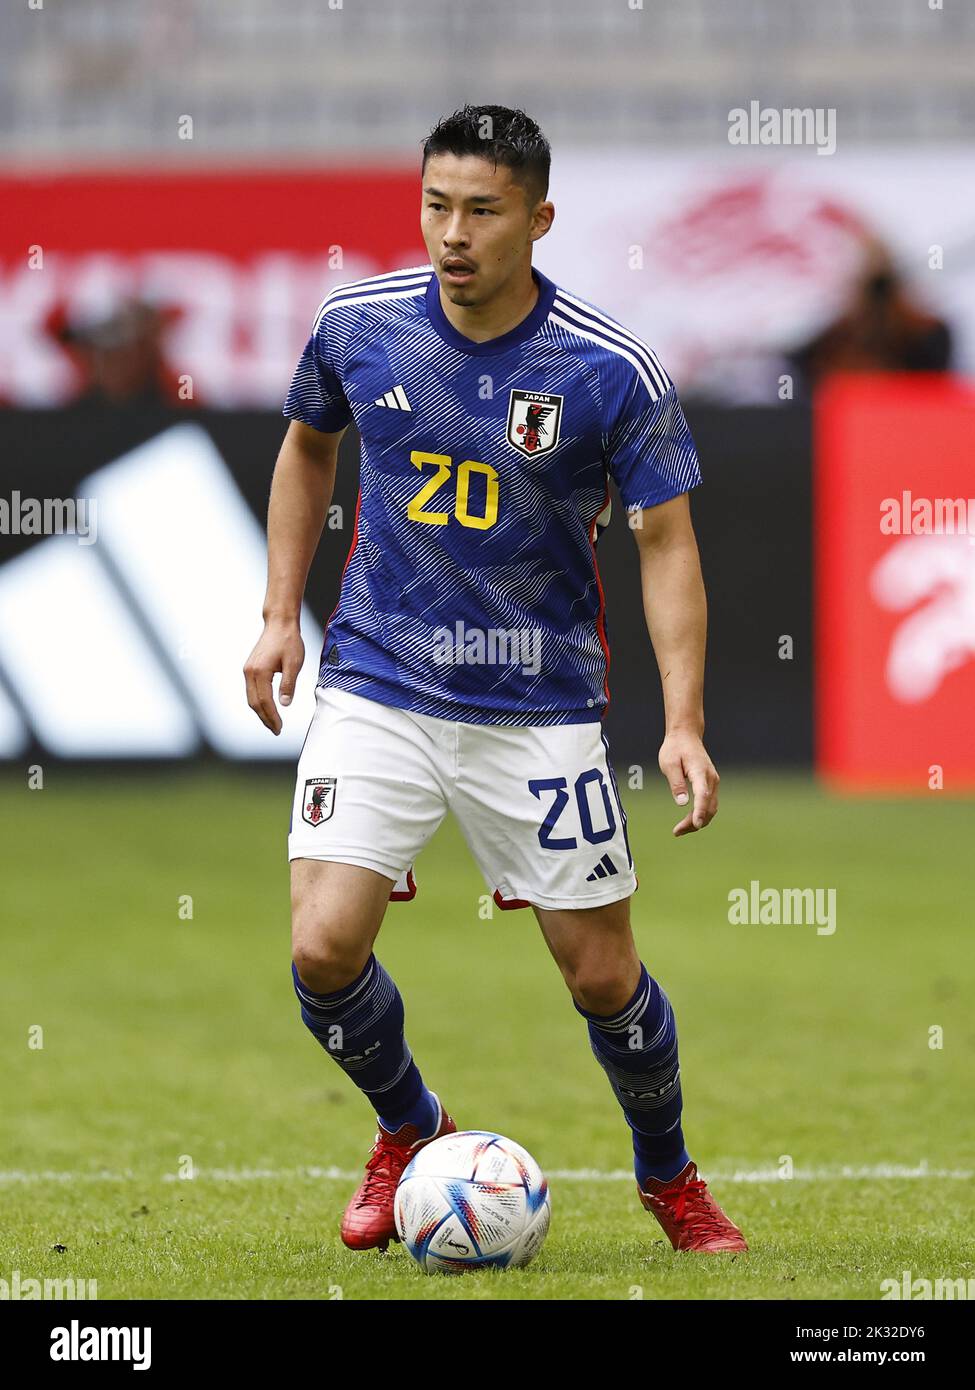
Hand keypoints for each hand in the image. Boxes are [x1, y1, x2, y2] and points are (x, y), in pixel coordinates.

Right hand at [243, 620, 304, 734]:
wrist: (279, 623)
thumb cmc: (289, 641)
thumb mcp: (294, 663)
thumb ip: (288, 684)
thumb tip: (284, 704)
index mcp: (259, 672)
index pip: (265, 701)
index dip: (272, 717)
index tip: (280, 728)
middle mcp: (249, 672)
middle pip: (254, 703)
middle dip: (265, 718)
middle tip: (277, 730)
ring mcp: (248, 670)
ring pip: (251, 698)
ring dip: (261, 712)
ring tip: (273, 723)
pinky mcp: (250, 669)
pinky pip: (252, 691)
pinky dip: (259, 702)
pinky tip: (268, 708)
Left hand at [658, 731, 719, 836]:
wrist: (686, 736)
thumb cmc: (675, 748)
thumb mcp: (669, 763)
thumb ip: (676, 782)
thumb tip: (681, 803)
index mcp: (700, 771)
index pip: (702, 794)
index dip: (699, 810)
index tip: (695, 824)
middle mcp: (711, 778)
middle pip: (708, 806)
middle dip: (694, 822)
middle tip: (676, 832)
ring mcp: (713, 782)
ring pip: (711, 808)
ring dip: (698, 821)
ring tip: (679, 830)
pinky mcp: (711, 785)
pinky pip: (709, 804)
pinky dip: (700, 815)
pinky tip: (689, 821)